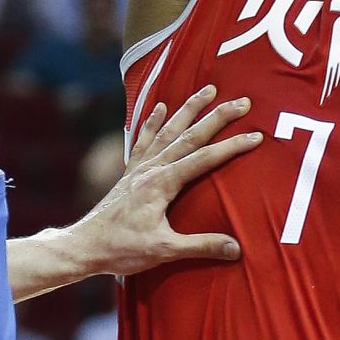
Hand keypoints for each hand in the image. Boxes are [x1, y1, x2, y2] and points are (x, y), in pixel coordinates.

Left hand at [70, 85, 259, 274]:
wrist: (84, 245)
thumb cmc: (122, 249)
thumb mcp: (164, 251)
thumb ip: (200, 246)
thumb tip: (236, 248)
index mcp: (162, 183)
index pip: (205, 159)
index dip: (232, 147)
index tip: (255, 135)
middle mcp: (152, 168)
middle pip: (191, 136)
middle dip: (218, 117)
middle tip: (241, 101)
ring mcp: (140, 167)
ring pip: (169, 130)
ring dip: (189, 109)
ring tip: (208, 89)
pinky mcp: (130, 172)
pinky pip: (144, 139)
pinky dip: (152, 122)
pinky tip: (160, 107)